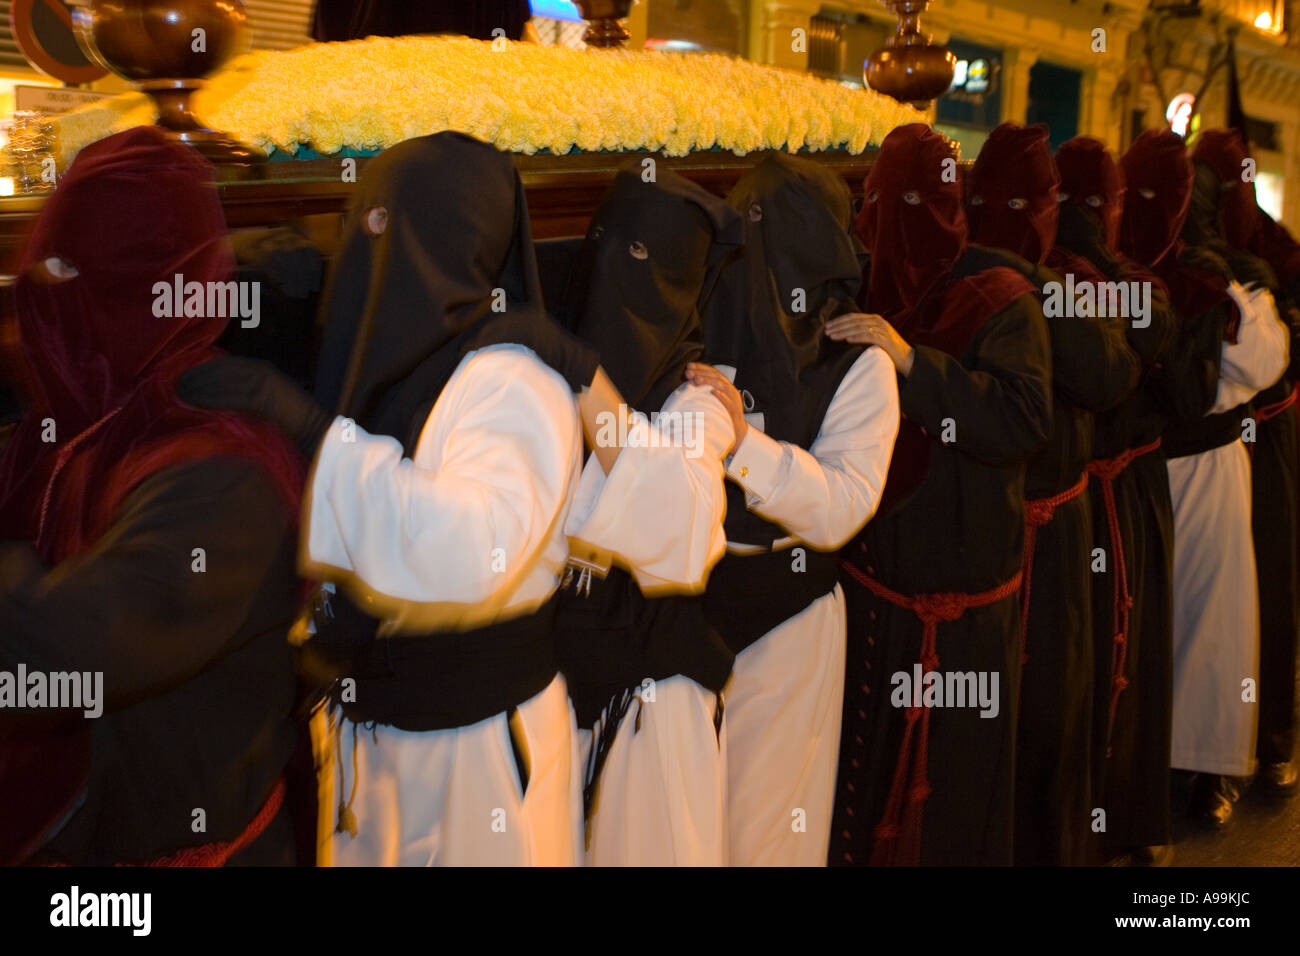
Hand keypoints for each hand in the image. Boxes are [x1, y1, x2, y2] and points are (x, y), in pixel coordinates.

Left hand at [177, 356, 332, 459]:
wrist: (315, 433)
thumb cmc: (289, 424)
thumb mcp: (265, 403)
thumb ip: (244, 396)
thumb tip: (214, 397)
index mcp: (263, 370)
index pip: (225, 365)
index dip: (202, 370)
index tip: (182, 377)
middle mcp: (263, 371)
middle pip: (222, 370)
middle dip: (197, 376)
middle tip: (175, 385)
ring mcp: (265, 383)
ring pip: (224, 380)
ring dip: (200, 386)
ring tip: (180, 393)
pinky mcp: (265, 397)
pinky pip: (233, 395)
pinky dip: (213, 397)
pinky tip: (197, 401)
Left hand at [685, 362, 746, 456]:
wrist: (736, 431)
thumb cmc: (722, 414)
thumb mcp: (713, 400)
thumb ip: (704, 391)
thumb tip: (688, 384)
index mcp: (724, 386)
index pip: (713, 372)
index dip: (701, 367)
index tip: (689, 366)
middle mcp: (730, 390)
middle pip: (716, 376)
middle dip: (702, 373)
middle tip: (689, 372)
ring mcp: (733, 399)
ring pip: (722, 386)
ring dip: (709, 382)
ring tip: (697, 380)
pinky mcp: (734, 410)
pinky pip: (728, 401)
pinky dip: (721, 396)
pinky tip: (713, 392)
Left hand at [825, 312, 914, 375]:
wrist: (907, 358)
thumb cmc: (888, 349)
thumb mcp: (874, 337)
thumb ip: (863, 332)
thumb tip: (844, 334)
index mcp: (874, 319)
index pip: (853, 317)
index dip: (839, 320)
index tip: (827, 325)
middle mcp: (878, 321)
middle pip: (854, 321)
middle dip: (838, 325)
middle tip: (826, 331)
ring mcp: (882, 329)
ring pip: (859, 327)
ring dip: (844, 331)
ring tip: (833, 336)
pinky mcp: (886, 339)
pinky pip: (869, 336)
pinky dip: (857, 337)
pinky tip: (847, 339)